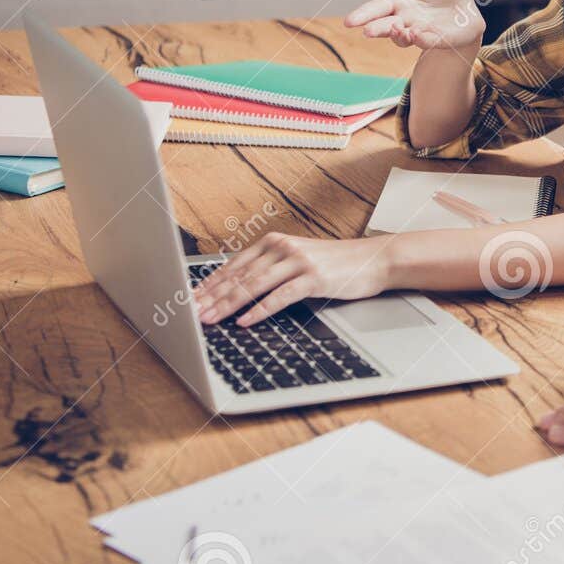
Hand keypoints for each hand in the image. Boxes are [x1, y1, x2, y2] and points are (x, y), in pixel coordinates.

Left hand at [191, 232, 397, 325]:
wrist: (373, 260)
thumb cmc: (336, 264)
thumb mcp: (298, 261)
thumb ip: (270, 269)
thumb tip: (236, 291)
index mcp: (275, 242)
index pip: (233, 265)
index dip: (209, 284)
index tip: (189, 300)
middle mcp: (283, 248)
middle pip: (239, 276)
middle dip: (212, 297)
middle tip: (191, 314)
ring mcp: (299, 262)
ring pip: (254, 285)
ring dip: (228, 304)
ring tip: (210, 319)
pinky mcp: (314, 278)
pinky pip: (280, 296)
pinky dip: (260, 310)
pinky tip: (245, 321)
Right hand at [344, 0, 484, 50]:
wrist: (467, 8)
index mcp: (398, 1)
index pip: (377, 8)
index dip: (364, 14)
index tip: (350, 22)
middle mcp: (404, 20)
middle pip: (385, 26)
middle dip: (376, 29)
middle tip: (366, 31)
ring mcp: (419, 32)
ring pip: (403, 38)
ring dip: (399, 35)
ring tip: (399, 30)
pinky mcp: (436, 40)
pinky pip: (427, 41)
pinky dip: (422, 39)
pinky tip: (417, 34)